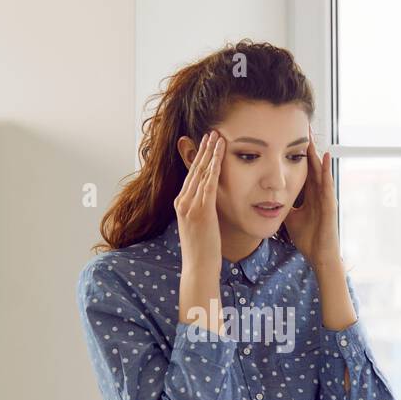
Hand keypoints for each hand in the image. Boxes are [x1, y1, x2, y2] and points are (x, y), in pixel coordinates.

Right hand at [174, 130, 223, 273]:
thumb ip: (202, 212)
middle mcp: (182, 202)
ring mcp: (190, 206)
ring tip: (217, 136)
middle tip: (211, 132)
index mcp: (181, 205)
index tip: (205, 144)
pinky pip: (208, 183)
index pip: (191, 176)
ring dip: (210, 153)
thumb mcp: (199, 227)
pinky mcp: (201, 211)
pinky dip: (214, 166)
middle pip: (194, 170)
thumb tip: (211, 204)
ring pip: (201, 172)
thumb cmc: (202, 251)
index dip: (198, 158)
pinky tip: (219, 154)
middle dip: (203, 150)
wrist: (198, 267)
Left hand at [283, 122, 340, 265]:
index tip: (289, 137)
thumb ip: (282, 206)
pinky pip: (328, 183)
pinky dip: (326, 169)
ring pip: (320, 170)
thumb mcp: (290, 218)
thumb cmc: (307, 238)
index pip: (302, 170)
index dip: (296, 155)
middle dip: (307, 148)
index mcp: (310, 195)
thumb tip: (266, 199)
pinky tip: (324, 156)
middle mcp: (319, 193)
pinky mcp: (330, 205)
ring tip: (311, 135)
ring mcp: (326, 197)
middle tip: (302, 127)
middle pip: (312, 165)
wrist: (320, 256)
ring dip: (316, 153)